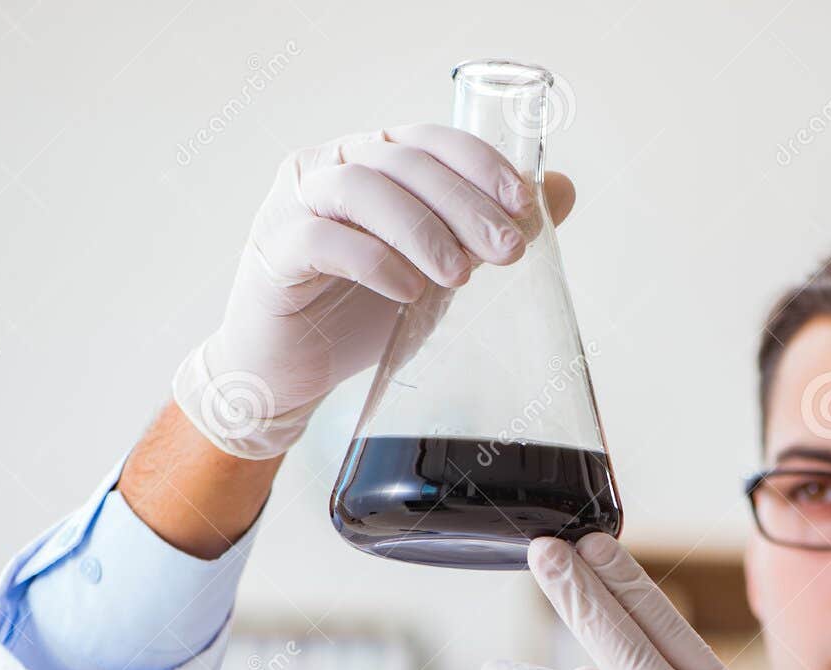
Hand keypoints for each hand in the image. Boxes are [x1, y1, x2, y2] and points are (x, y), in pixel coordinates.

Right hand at [173, 123, 577, 459]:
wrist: (289, 371)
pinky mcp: (273, 252)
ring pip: (361, 189)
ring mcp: (291, 205)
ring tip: (458, 276)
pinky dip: (373, 261)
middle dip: (463, 204)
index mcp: (367, 160)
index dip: (478, 164)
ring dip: (421, 229)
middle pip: (401, 160)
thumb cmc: (362, 312)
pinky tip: (408, 291)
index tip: (523, 204)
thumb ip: (486, 230)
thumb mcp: (438, 270)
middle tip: (508, 251)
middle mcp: (326, 168)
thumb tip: (558, 191)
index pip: (427, 138)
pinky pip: (322, 239)